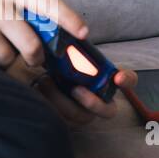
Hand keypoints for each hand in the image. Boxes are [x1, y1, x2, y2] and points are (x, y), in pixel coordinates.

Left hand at [5, 57, 138, 129]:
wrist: (31, 67)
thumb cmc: (52, 55)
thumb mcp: (64, 47)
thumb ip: (74, 47)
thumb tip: (75, 36)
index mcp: (104, 77)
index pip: (128, 80)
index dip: (127, 80)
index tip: (118, 77)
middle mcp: (98, 96)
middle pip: (108, 110)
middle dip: (94, 102)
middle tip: (76, 89)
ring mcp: (83, 110)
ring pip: (82, 117)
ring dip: (64, 102)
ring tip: (45, 82)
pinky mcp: (65, 118)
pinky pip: (63, 121)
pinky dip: (50, 106)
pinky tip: (37, 88)